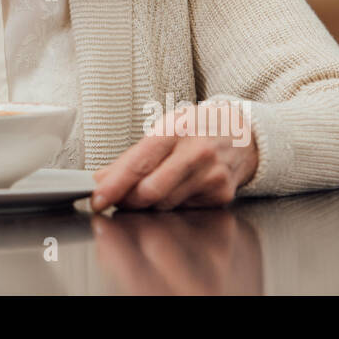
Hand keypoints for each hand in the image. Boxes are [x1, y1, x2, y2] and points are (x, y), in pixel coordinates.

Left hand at [90, 100, 258, 212]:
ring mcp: (211, 175)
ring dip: (147, 205)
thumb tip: (102, 179)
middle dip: (128, 200)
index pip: (139, 162)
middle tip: (116, 199)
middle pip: (151, 190)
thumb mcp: (164, 129)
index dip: (115, 184)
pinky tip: (174, 191)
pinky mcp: (221, 195)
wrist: (241, 133)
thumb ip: (132, 156)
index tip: (97, 198)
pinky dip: (170, 205)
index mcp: (176, 129)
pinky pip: (183, 210)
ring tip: (144, 192)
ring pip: (164, 204)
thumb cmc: (196, 129)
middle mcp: (196, 152)